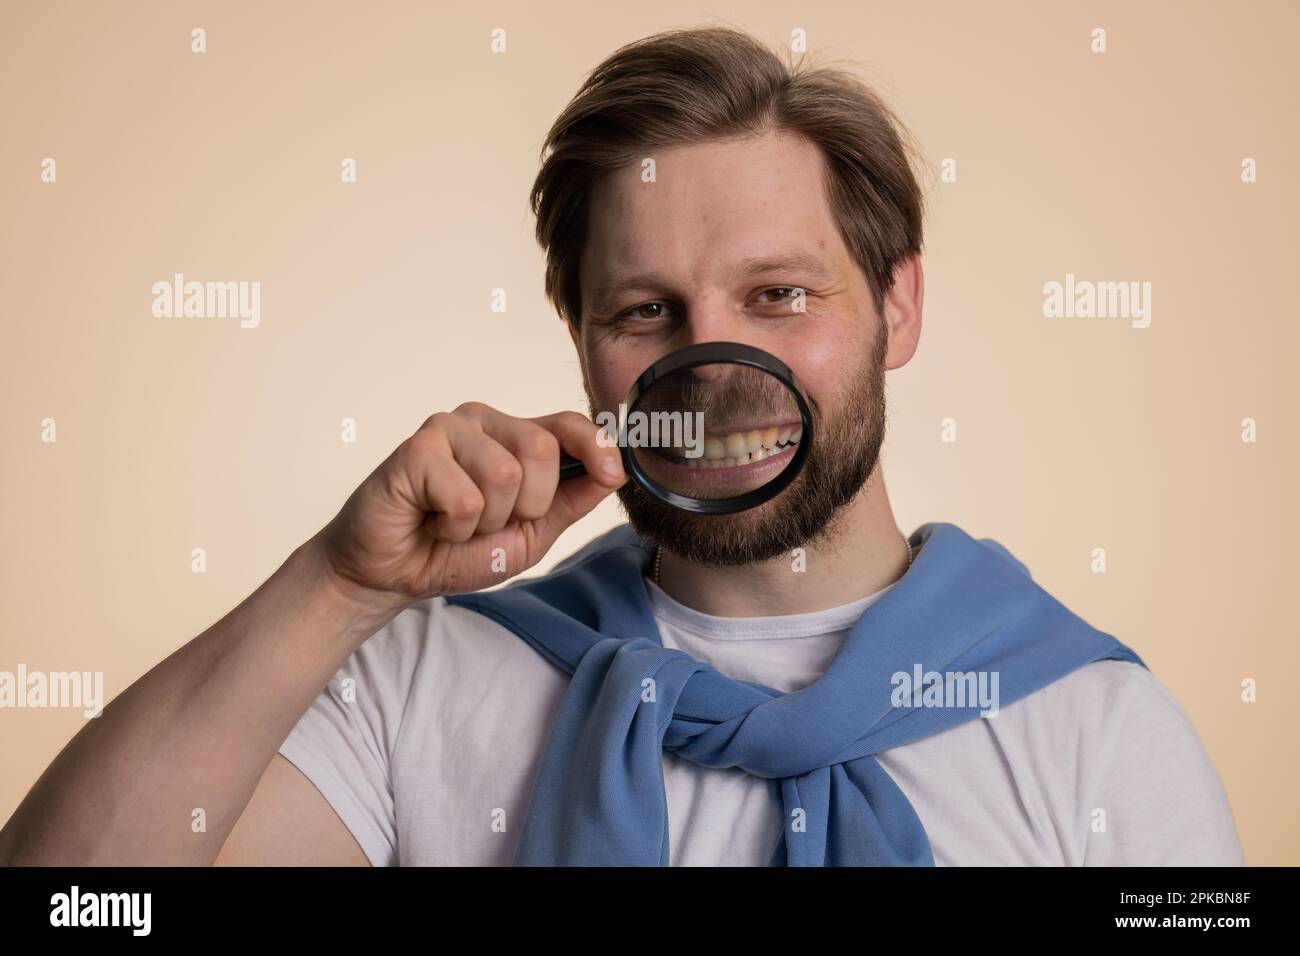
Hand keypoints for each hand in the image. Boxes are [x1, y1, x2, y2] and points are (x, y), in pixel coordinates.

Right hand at [314, 402, 625, 610]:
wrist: (393, 574)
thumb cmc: (457, 549)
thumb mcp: (531, 533)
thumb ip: (570, 501)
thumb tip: (615, 470)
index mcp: (515, 437)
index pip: (567, 423)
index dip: (596, 444)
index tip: (613, 471)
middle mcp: (485, 422)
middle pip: (541, 449)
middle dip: (526, 505)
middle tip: (489, 523)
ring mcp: (449, 429)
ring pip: (504, 474)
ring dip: (485, 521)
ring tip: (456, 523)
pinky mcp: (418, 449)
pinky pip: (465, 497)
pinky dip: (454, 527)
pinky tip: (432, 521)